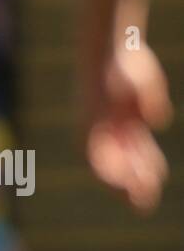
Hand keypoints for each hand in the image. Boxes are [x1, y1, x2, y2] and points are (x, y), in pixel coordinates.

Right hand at [84, 43, 173, 212]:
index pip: (101, 163)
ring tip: (150, 193)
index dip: (116, 179)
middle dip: (128, 185)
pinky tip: (156, 174)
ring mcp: (114, 128)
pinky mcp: (128, 122)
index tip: (133, 189)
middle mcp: (101, 133)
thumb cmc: (120, 64)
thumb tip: (158, 121)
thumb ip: (148, 99)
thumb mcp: (136, 80)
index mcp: (92, 130)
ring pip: (126, 160)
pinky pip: (135, 149)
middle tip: (143, 204)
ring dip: (137, 177)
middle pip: (113, 167)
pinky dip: (145, 161)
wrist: (113, 47)